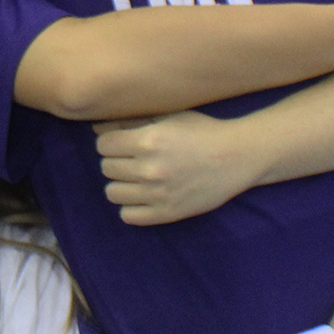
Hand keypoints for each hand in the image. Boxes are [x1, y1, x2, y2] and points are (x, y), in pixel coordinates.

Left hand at [93, 110, 261, 224]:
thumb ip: (130, 121)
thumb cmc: (201, 131)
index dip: (111, 142)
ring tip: (137, 177)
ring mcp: (158, 194)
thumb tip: (96, 127)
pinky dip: (131, 206)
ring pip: (112, 193)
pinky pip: (128, 216)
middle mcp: (150, 169)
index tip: (123, 143)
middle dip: (116, 161)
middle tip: (133, 159)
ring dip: (121, 184)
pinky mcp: (167, 213)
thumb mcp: (167, 117)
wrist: (237, 156)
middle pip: (106, 168)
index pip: (103, 146)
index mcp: (148, 140)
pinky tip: (144, 195)